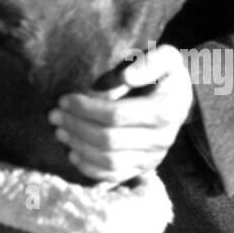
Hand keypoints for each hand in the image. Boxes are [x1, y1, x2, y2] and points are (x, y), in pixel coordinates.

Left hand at [49, 44, 192, 185]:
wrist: (179, 98)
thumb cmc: (165, 73)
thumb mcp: (166, 57)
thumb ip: (149, 61)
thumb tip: (126, 77)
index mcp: (164, 112)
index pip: (116, 115)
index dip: (86, 109)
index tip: (64, 99)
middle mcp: (160, 140)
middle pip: (109, 140)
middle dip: (76, 127)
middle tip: (54, 114)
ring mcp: (152, 158)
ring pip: (109, 161)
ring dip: (79, 147)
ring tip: (59, 131)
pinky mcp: (143, 168)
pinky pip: (113, 176)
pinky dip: (89, 168)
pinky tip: (72, 154)